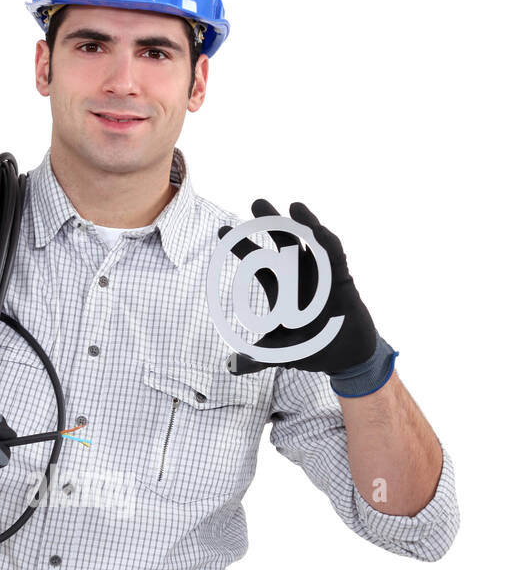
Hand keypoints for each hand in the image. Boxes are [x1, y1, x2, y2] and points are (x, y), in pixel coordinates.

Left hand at [224, 199, 378, 376]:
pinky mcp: (342, 280)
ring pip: (309, 243)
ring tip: (291, 206)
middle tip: (256, 203)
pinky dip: (326, 242)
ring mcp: (321, 276)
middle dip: (269, 223)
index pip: (257, 264)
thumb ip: (256, 359)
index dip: (241, 248)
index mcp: (281, 290)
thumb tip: (231, 366)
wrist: (347, 358)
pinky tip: (316, 228)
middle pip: (283, 244)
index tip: (222, 232)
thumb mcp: (280, 354)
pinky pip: (334, 256)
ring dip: (301, 224)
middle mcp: (299, 277)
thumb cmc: (314, 349)